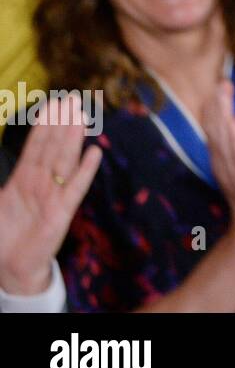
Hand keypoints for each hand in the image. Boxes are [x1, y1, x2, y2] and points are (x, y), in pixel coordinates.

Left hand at [0, 92, 101, 296]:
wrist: (12, 267)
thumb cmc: (4, 236)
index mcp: (22, 180)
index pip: (36, 147)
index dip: (44, 126)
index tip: (53, 104)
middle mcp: (41, 183)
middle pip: (53, 149)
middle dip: (62, 124)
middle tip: (72, 100)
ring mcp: (53, 196)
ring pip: (64, 162)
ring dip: (73, 139)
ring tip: (81, 117)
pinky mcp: (63, 213)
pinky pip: (76, 189)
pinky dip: (85, 172)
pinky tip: (94, 153)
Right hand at [202, 81, 234, 239]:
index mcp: (224, 158)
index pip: (217, 129)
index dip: (218, 107)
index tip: (220, 85)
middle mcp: (224, 163)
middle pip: (217, 130)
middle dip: (219, 105)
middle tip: (221, 82)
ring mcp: (234, 170)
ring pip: (225, 139)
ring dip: (224, 115)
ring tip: (223, 94)